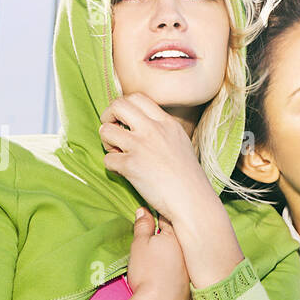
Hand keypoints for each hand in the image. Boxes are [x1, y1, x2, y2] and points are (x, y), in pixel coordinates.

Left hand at [99, 93, 215, 226]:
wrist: (193, 201)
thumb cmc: (189, 179)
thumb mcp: (181, 144)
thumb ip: (162, 131)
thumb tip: (138, 126)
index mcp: (167, 123)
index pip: (137, 98)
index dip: (124, 107)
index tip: (124, 121)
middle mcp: (153, 130)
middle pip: (118, 105)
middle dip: (108, 117)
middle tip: (113, 132)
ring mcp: (141, 146)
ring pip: (106, 130)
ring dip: (107, 142)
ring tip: (118, 153)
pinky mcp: (131, 165)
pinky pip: (107, 159)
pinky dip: (112, 167)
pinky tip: (124, 173)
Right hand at [125, 206, 192, 299]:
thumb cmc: (147, 274)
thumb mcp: (139, 246)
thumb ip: (143, 226)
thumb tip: (143, 210)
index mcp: (178, 238)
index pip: (170, 220)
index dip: (161, 218)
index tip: (157, 217)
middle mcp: (191, 252)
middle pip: (182, 239)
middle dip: (175, 236)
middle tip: (163, 237)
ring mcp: (196, 272)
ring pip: (188, 258)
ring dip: (182, 256)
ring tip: (169, 260)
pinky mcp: (196, 291)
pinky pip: (191, 279)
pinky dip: (186, 277)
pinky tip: (178, 280)